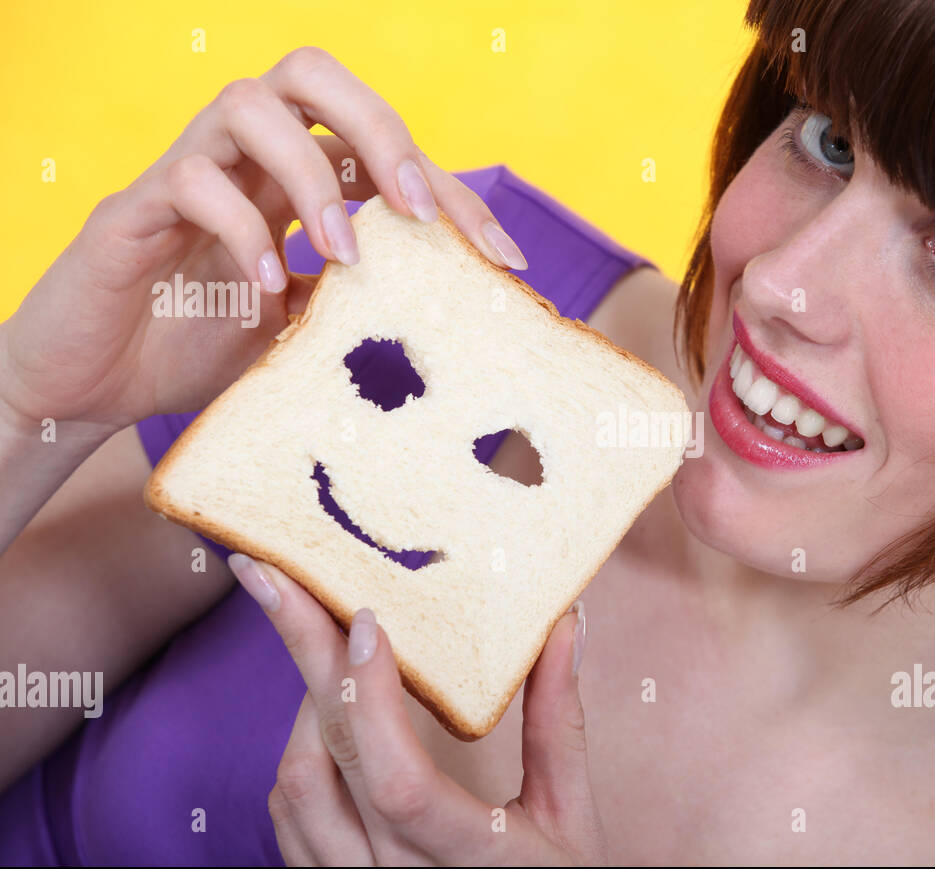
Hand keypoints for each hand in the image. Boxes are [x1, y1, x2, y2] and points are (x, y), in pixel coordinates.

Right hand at [0, 46, 526, 433]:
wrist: (91, 389)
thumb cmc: (200, 349)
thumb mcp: (304, 337)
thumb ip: (362, 312)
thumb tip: (456, 325)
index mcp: (292, 181)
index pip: (379, 149)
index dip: (451, 191)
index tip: (505, 260)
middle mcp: (245, 161)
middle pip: (310, 76)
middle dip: (381, 128)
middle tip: (418, 209)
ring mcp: (187, 175)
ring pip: (248, 103)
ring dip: (313, 175)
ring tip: (346, 257)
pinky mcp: (132, 210)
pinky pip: (189, 181)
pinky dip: (240, 227)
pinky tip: (266, 290)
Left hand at [228, 554, 607, 865]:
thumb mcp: (572, 815)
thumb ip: (558, 720)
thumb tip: (562, 624)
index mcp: (473, 858)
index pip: (400, 779)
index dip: (372, 696)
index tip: (368, 618)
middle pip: (327, 761)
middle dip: (302, 656)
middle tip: (271, 577)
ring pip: (294, 787)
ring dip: (303, 704)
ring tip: (324, 642)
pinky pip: (288, 820)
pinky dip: (298, 754)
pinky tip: (323, 717)